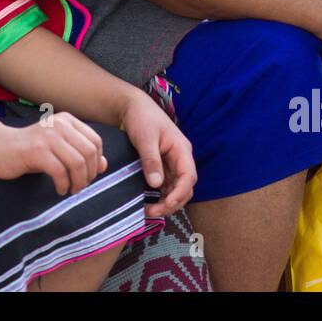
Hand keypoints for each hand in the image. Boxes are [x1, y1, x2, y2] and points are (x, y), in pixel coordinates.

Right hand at [0, 112, 106, 195]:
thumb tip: (104, 166)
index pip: (95, 142)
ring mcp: (47, 136)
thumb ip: (81, 154)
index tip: (89, 176)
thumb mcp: (59, 149)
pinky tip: (59, 189)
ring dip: (78, 182)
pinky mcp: (36, 151)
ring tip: (71, 190)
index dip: (96, 162)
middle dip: (89, 174)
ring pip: (77, 162)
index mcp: (67, 120)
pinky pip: (60, 171)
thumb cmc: (30, 150)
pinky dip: (63, 184)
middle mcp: (59, 124)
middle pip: (89, 152)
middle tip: (80, 187)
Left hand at [116, 92, 196, 217]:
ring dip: (166, 202)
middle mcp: (180, 158)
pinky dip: (160, 196)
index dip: (180, 193)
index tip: (166, 204)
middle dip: (173, 202)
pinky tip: (149, 202)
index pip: (189, 176)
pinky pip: (166, 185)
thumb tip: (156, 184)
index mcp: (182, 149)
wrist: (132, 107)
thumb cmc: (141, 118)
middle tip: (153, 212)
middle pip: (185, 187)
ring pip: (176, 189)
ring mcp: (172, 163)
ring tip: (149, 211)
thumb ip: (151, 160)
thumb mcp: (145, 138)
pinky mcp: (163, 166)